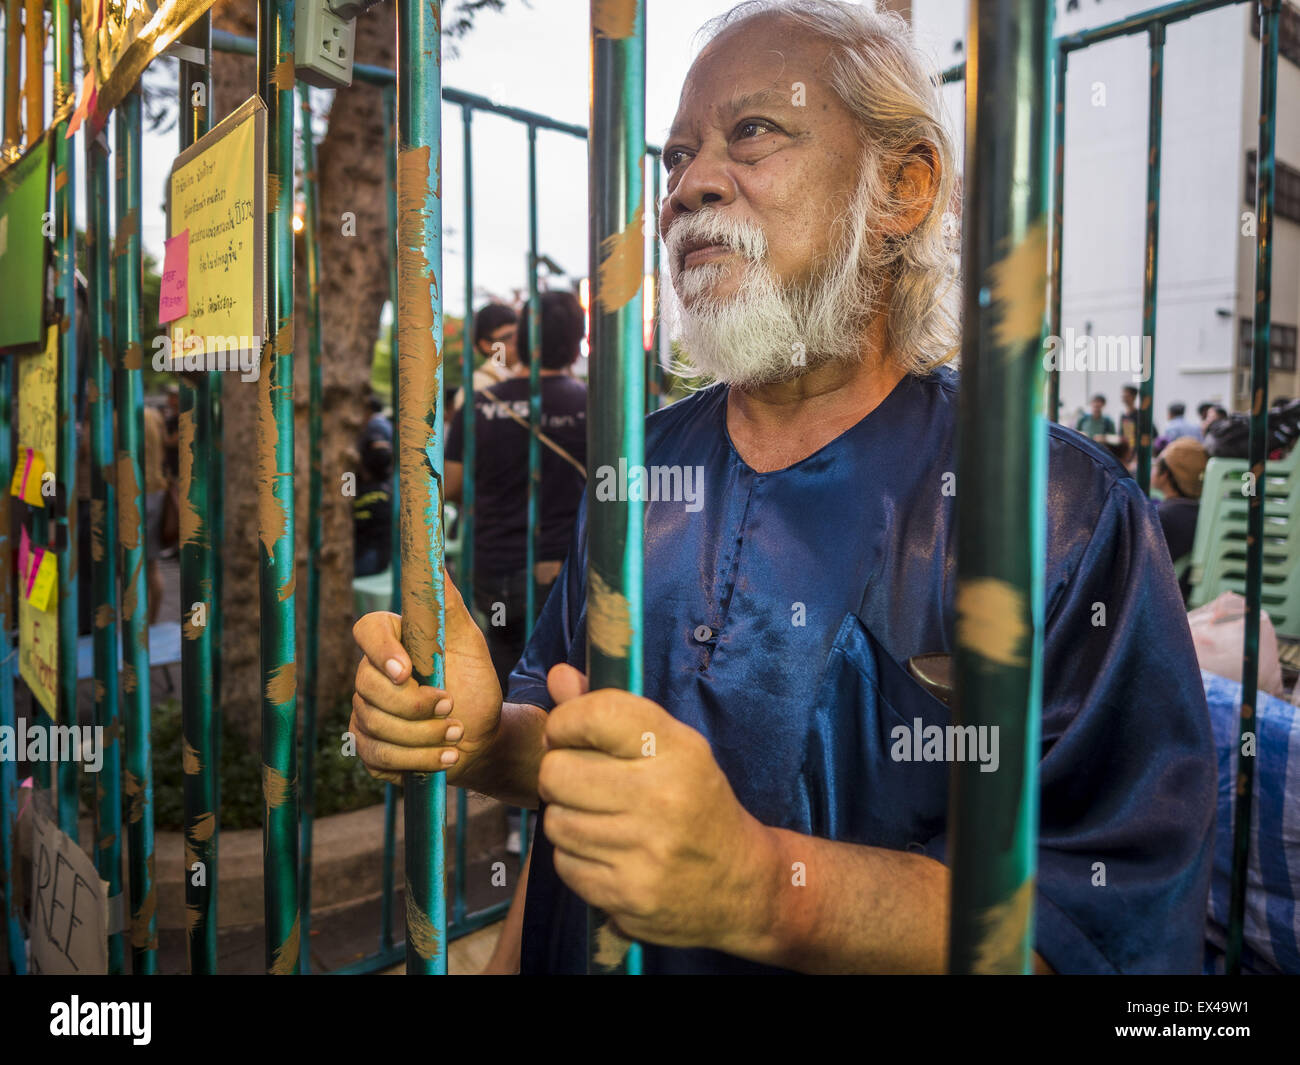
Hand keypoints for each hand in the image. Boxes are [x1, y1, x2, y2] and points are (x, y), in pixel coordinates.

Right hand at [350, 569, 502, 785]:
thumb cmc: (474, 684)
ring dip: (423, 735)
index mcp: (393, 641)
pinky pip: (379, 757)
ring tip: (456, 733)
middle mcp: (371, 675)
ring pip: (375, 725)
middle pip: (369, 687)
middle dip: (415, 705)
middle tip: (452, 707)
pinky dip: (418, 761)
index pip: (367, 631)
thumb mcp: (470, 643)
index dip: (381, 651)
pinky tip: (447, 758)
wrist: (482, 736)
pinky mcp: (369, 748)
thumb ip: (448, 607)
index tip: (407, 671)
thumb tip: (435, 563)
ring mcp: (365, 713)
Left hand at [538, 664, 776, 953]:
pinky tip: (606, 852)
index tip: (568, 732)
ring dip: (566, 817)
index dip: (566, 721)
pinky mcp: (629, 895)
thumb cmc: (696, 801)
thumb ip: (609, 710)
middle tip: (581, 781)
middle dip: (559, 774)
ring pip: (555, 821)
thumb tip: (558, 676)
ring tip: (597, 818)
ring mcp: (645, 851)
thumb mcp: (669, 747)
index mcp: (677, 750)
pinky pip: (565, 864)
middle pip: (556, 772)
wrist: (740, 882)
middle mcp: (662, 797)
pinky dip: (575, 857)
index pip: (596, 714)